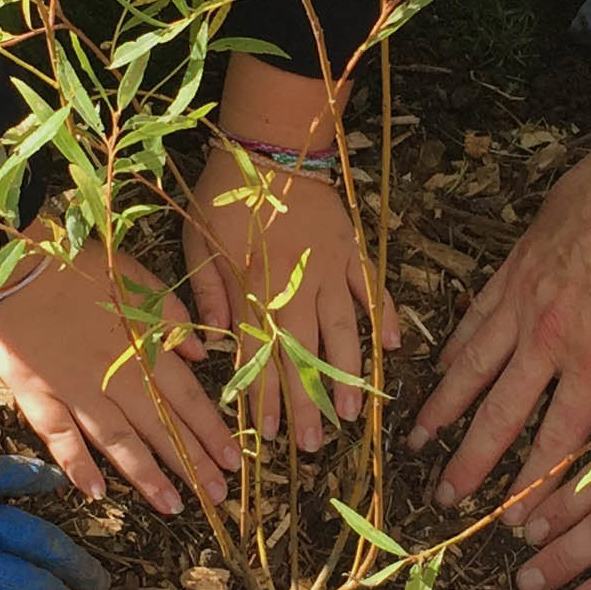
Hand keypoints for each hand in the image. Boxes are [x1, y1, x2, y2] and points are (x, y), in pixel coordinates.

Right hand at [0, 240, 238, 517]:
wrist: (8, 264)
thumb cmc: (75, 264)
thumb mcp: (135, 276)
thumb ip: (171, 315)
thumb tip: (202, 351)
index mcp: (143, 346)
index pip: (187, 397)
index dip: (212, 431)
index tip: (233, 461)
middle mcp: (115, 376)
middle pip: (160, 427)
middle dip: (191, 465)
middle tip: (216, 498)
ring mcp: (75, 390)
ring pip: (117, 441)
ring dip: (146, 476)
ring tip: (172, 507)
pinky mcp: (37, 396)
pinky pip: (60, 437)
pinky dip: (77, 466)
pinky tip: (97, 493)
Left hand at [183, 147, 387, 454]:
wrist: (270, 144)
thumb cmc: (225, 196)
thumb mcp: (198, 243)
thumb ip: (209, 294)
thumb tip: (217, 343)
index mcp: (254, 286)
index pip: (260, 354)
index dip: (266, 396)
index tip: (270, 434)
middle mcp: (295, 285)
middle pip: (303, 353)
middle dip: (306, 402)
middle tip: (312, 445)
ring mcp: (330, 268)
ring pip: (342, 329)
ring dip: (346, 372)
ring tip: (351, 412)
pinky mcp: (353, 249)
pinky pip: (372, 287)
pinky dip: (384, 315)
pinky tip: (392, 347)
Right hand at [411, 131, 590, 510]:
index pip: (558, 442)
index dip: (534, 488)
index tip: (514, 522)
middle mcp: (549, 340)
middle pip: (499, 416)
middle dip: (471, 464)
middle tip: (445, 499)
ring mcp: (521, 304)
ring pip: (470, 370)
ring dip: (442, 412)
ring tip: (417, 444)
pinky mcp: (509, 272)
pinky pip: (471, 322)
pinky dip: (451, 352)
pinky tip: (434, 372)